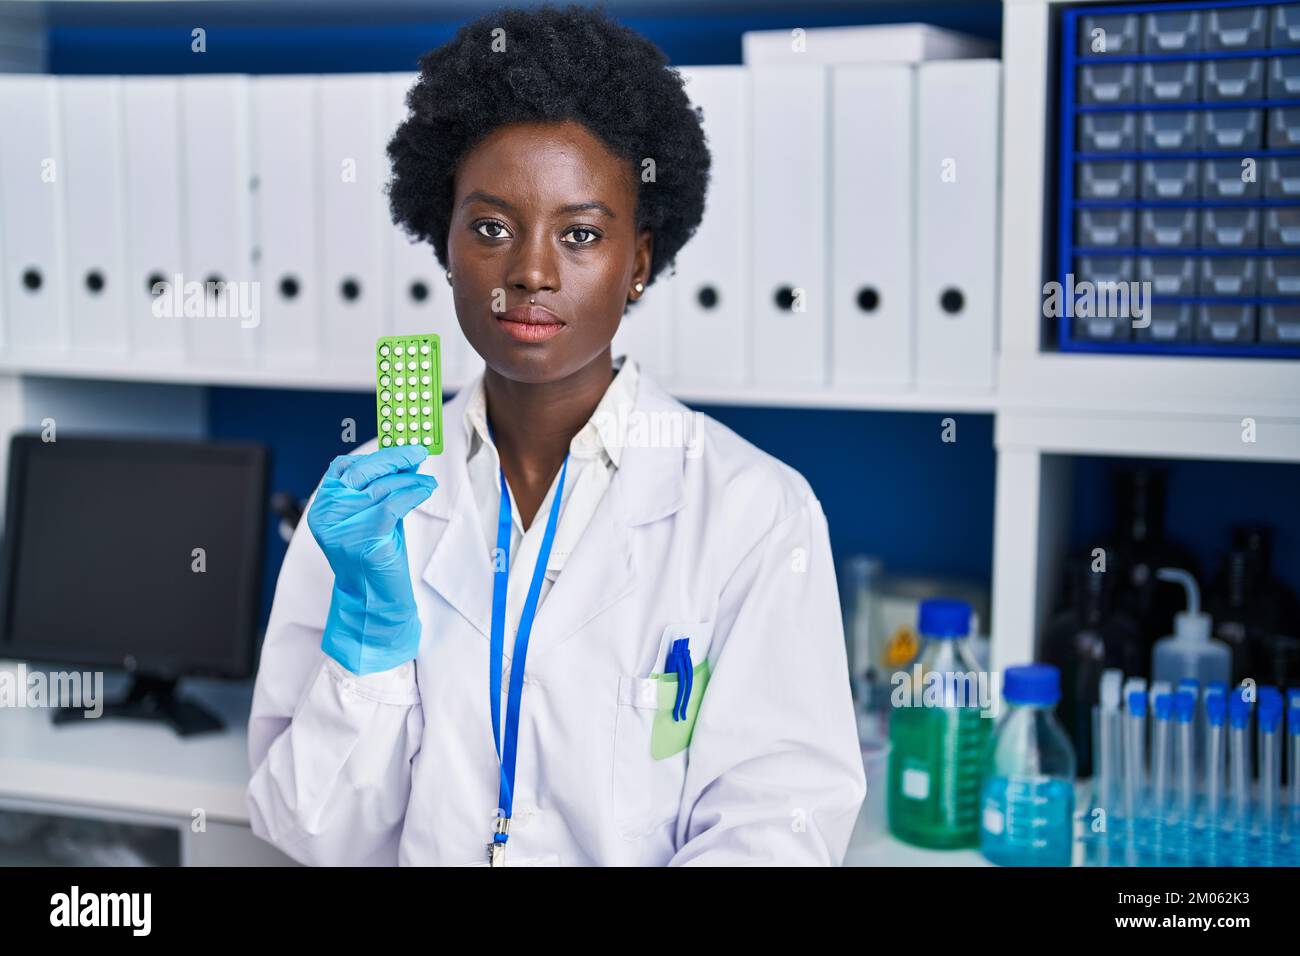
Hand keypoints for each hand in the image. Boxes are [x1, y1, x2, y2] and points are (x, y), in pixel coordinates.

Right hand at [307, 445, 437, 674]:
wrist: (373, 601)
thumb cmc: (375, 556)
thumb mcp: (373, 514)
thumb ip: (382, 487)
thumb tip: (405, 455)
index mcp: (322, 506)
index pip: (343, 466)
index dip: (373, 454)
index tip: (399, 444)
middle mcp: (326, 515)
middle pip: (361, 472)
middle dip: (393, 458)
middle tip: (417, 451)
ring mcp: (342, 529)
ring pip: (381, 488)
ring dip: (410, 480)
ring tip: (427, 480)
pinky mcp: (363, 541)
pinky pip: (392, 505)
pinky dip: (413, 493)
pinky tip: (424, 490)